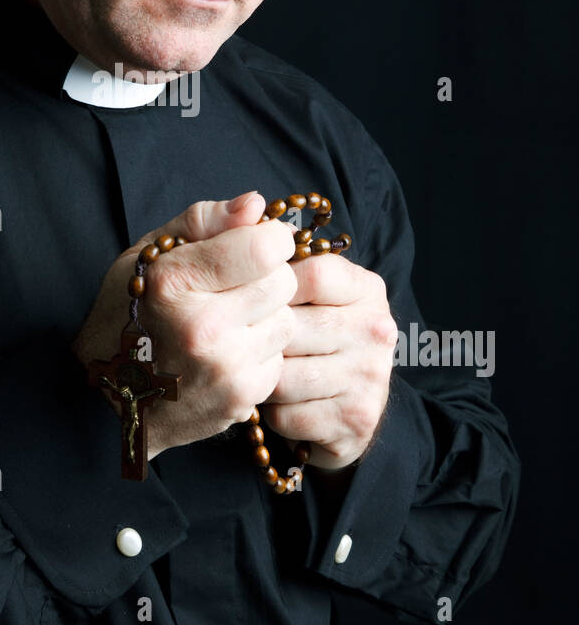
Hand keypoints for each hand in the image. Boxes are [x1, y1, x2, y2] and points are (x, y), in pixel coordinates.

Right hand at [71, 191, 296, 457]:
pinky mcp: (240, 402)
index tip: (257, 243)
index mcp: (174, 282)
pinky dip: (260, 354)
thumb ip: (203, 220)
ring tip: (229, 321)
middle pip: (283, 282)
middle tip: (236, 285)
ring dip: (267, 317)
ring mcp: (223, 371)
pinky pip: (279, 362)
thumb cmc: (128, 310)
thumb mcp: (149, 252)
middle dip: (267, 276)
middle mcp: (202, 329)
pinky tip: (227, 354)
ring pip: (287, 322)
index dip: (270, 238)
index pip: (264, 249)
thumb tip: (255, 206)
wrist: (111, 392)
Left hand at [260, 254, 396, 470]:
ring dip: (262, 378)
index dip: (269, 286)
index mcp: (366, 288)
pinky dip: (272, 413)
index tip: (250, 298)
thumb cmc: (308, 336)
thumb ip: (269, 247)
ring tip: (263, 371)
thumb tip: (248, 204)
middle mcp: (377, 329)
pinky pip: (287, 415)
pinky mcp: (356, 420)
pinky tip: (280, 404)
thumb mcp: (301, 289)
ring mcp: (371, 377)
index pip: (309, 273)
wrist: (343, 409)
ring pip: (284, 375)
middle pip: (291, 327)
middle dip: (259, 339)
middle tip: (247, 342)